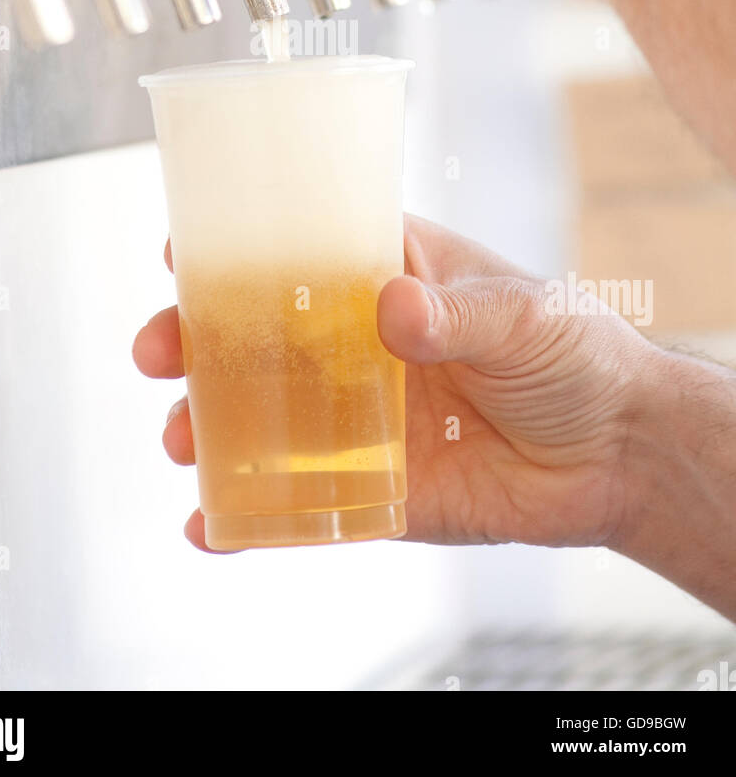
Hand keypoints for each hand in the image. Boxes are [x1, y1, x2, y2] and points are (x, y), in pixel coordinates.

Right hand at [131, 216, 653, 553]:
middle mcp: (360, 343)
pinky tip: (210, 527)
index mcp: (389, 276)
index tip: (179, 250)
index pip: (298, 251)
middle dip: (193, 341)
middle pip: (256, 336)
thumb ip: (455, 313)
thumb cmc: (575, 353)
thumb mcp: (521, 313)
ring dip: (207, 426)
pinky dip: (250, 518)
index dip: (234, 250)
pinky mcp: (375, 488)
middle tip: (158, 351)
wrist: (619, 454)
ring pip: (262, 418)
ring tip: (182, 440)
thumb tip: (392, 309)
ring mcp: (360, 417)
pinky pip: (302, 502)